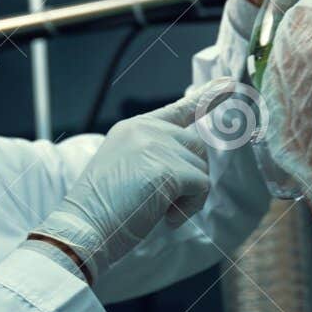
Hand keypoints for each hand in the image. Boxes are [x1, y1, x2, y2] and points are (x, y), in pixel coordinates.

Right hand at [31, 79, 234, 282]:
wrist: (83, 228)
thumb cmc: (102, 211)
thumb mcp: (128, 171)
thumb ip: (155, 157)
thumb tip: (193, 162)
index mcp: (133, 128)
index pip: (179, 109)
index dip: (207, 96)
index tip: (228, 83)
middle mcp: (146, 129)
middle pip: (196, 148)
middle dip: (188, 180)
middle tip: (160, 204)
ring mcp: (157, 144)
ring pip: (201, 168)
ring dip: (188, 196)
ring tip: (157, 210)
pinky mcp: (169, 167)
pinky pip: (201, 186)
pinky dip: (190, 208)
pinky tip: (165, 217)